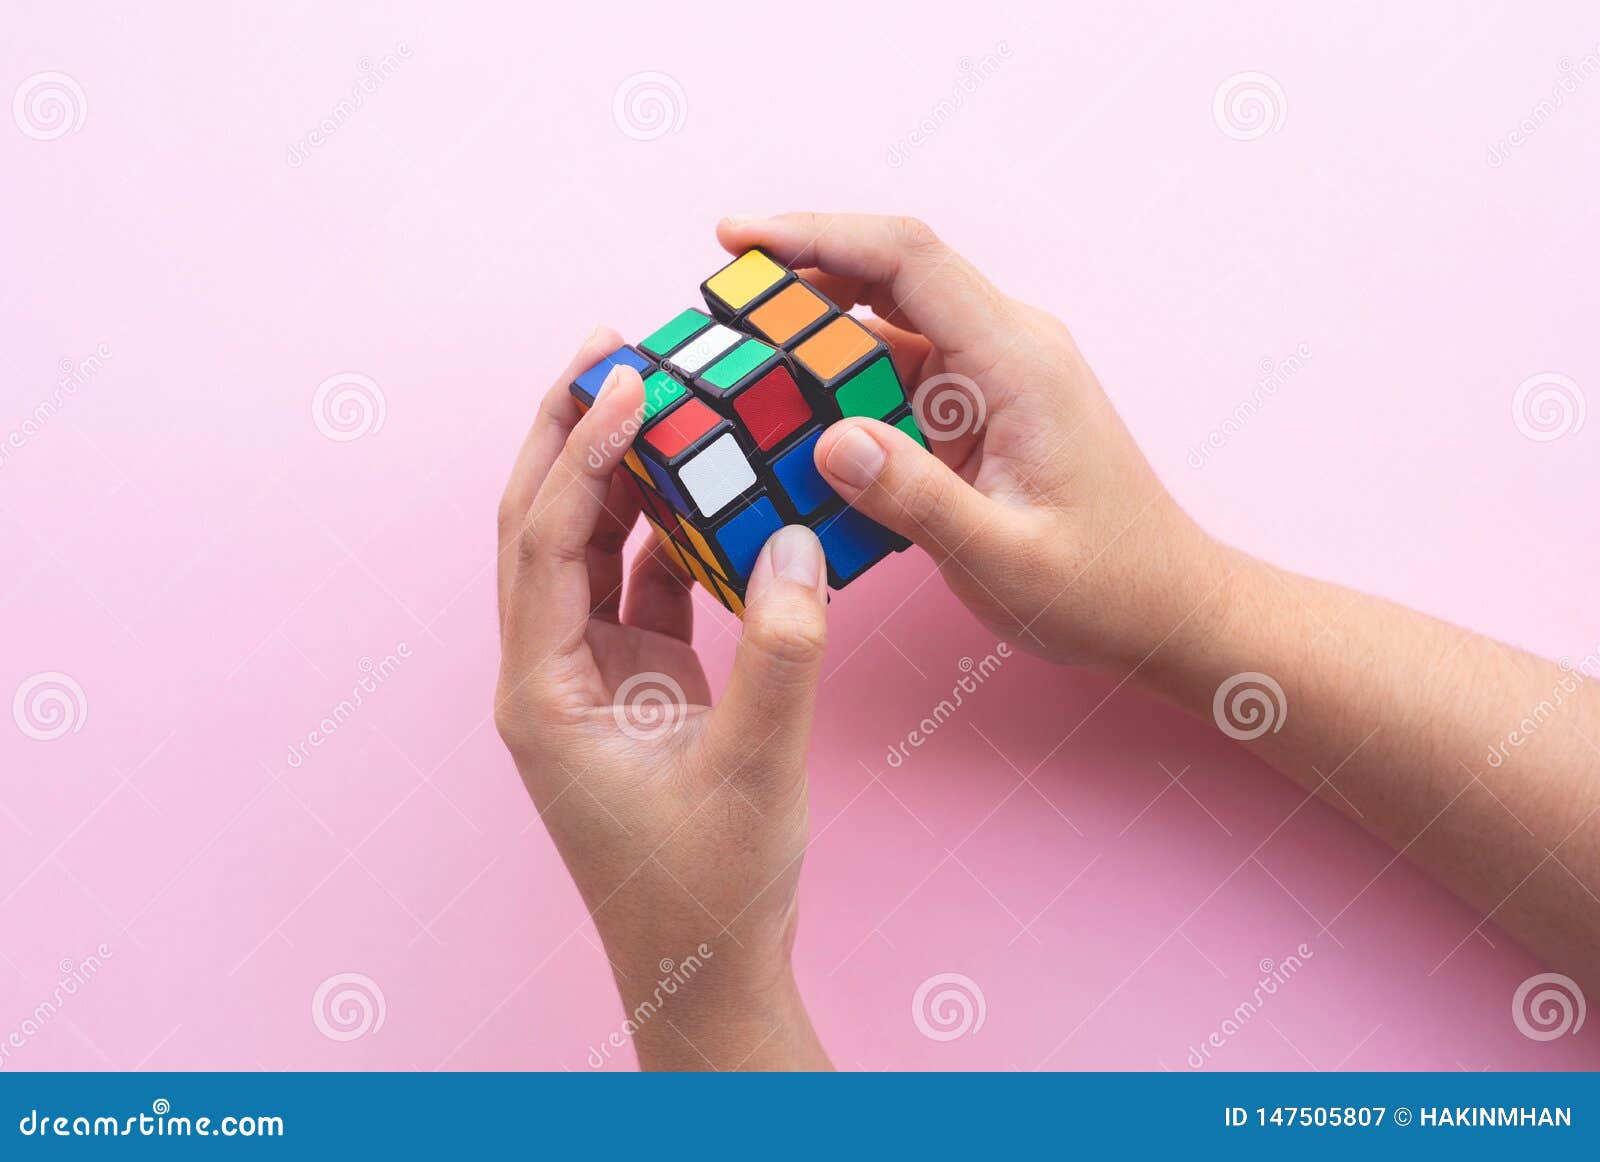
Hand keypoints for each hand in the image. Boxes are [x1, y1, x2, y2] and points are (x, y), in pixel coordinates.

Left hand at [494, 329, 831, 1069]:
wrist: (709, 971)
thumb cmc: (712, 890)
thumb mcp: (756, 769)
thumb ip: (783, 651)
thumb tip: (801, 540)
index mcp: (545, 693)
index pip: (549, 542)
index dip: (584, 452)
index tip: (630, 379)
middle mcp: (550, 673)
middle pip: (540, 526)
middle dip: (567, 435)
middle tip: (610, 350)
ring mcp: (591, 677)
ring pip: (589, 550)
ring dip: (618, 474)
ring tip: (658, 396)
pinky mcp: (637, 686)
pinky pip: (640, 586)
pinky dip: (667, 532)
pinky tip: (705, 487)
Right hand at [718, 213, 1220, 668]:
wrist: (1169, 607)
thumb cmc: (1104, 586)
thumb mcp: (1005, 558)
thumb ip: (918, 501)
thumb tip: (830, 442)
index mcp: (1018, 362)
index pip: (908, 259)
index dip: (817, 236)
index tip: (739, 239)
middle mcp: (1008, 347)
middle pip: (890, 275)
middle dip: (799, 276)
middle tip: (715, 305)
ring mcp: (997, 374)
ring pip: (889, 326)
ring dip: (815, 336)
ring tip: (737, 360)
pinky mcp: (984, 407)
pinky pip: (901, 375)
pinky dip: (844, 385)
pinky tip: (797, 416)